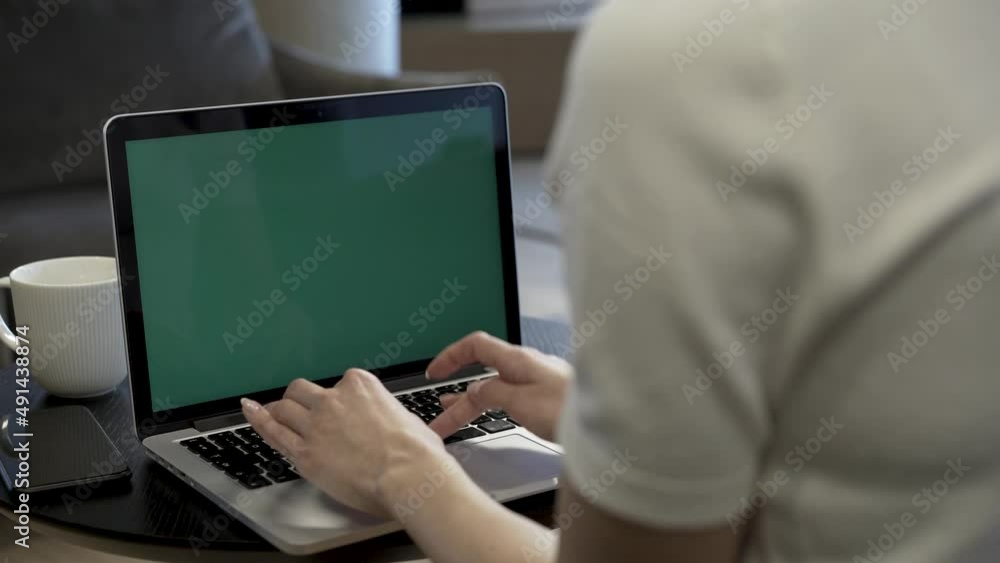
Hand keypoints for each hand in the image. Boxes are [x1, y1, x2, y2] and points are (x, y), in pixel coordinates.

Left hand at [241, 370, 450, 516]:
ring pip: (284, 408)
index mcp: (361, 385)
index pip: (338, 384)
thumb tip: (389, 424)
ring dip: (279, 410)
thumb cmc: (416, 451)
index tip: (339, 409)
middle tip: (299, 409)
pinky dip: (258, 419)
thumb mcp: (407, 419)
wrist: (409, 474)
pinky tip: (250, 410)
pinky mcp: (305, 453)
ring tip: (274, 414)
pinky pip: (273, 431)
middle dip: (300, 399)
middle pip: (302, 390)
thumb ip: (387, 415)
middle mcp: (334, 400)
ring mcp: (316, 425)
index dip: (336, 398)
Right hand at [426, 331, 572, 441]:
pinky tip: (490, 416)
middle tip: (438, 420)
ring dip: (472, 405)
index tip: (434, 373)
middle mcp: (526, 366)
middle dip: (456, 397)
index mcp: (517, 359)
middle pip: (482, 376)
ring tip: (452, 420)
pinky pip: (510, 398)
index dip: (451, 356)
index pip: (475, 346)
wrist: (611, 420)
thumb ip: (493, 394)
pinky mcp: (546, 397)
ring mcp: (536, 381)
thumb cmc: (571, 407)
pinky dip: (493, 407)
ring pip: (495, 390)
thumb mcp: (521, 402)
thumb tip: (473, 391)